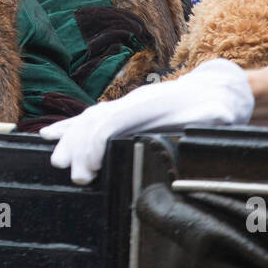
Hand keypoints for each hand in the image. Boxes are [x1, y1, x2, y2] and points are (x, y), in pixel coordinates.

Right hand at [40, 58, 254, 184]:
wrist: (215, 89)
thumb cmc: (215, 106)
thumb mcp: (218, 114)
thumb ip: (211, 117)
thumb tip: (211, 119)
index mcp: (149, 105)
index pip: (111, 121)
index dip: (95, 144)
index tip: (89, 170)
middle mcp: (132, 102)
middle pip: (94, 122)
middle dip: (79, 148)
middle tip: (76, 177)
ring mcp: (125, 105)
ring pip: (87, 119)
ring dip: (69, 140)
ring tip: (57, 161)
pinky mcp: (123, 111)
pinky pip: (90, 117)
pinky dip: (68, 127)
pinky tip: (49, 135)